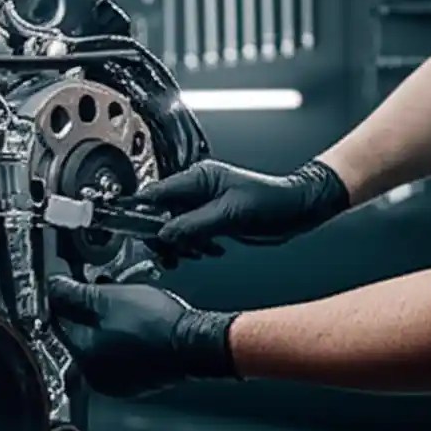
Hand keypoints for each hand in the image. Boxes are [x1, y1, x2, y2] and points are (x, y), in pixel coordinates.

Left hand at [47, 276, 239, 397]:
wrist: (198, 342)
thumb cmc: (155, 326)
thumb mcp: (105, 299)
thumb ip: (72, 294)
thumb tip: (52, 288)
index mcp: (84, 362)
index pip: (59, 327)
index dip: (65, 302)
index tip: (72, 287)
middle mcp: (99, 378)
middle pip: (81, 336)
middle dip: (90, 311)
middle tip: (103, 291)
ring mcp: (122, 381)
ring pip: (104, 342)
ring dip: (109, 321)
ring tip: (126, 303)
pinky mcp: (142, 378)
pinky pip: (124, 351)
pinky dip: (127, 334)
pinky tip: (140, 319)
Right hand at [132, 159, 349, 251]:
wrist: (299, 210)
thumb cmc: (273, 201)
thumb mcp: (230, 214)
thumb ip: (193, 225)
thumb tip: (163, 234)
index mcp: (198, 177)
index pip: (157, 193)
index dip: (142, 210)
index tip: (131, 227)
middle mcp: (196, 189)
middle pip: (161, 214)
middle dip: (165, 236)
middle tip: (173, 253)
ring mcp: (202, 205)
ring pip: (174, 228)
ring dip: (182, 244)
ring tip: (198, 252)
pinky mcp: (210, 219)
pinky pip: (189, 235)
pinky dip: (194, 247)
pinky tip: (210, 250)